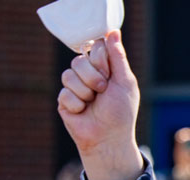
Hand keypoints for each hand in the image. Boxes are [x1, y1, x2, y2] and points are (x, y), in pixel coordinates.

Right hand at [57, 31, 142, 179]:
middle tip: (103, 91)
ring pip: (69, 75)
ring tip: (93, 103)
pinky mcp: (64, 100)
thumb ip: (118, 57)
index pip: (95, 48)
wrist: (109, 138)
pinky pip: (64, 93)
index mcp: (104, 68)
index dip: (100, 60)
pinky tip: (84, 112)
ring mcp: (75, 87)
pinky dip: (77, 104)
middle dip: (94, 77)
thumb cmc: (121, 112)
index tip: (109, 74)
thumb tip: (113, 32)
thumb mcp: (125, 82)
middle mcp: (88, 75)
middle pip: (79, 60)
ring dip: (85, 92)